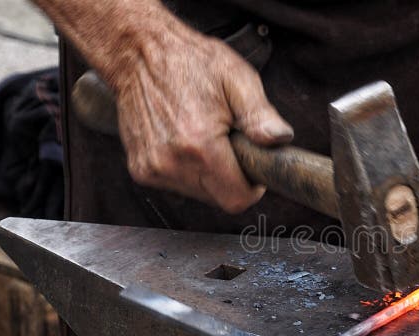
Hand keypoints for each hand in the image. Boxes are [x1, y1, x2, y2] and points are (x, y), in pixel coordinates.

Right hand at [114, 22, 292, 213]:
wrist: (138, 54)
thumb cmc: (189, 62)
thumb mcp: (237, 79)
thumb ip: (260, 115)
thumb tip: (280, 139)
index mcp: (199, 144)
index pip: (236, 198)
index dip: (252, 187)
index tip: (252, 166)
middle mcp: (172, 162)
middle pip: (219, 199)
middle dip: (232, 178)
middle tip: (229, 143)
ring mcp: (152, 168)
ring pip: (199, 195)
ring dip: (210, 175)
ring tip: (206, 138)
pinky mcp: (141, 170)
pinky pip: (178, 186)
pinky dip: (188, 170)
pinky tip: (186, 142)